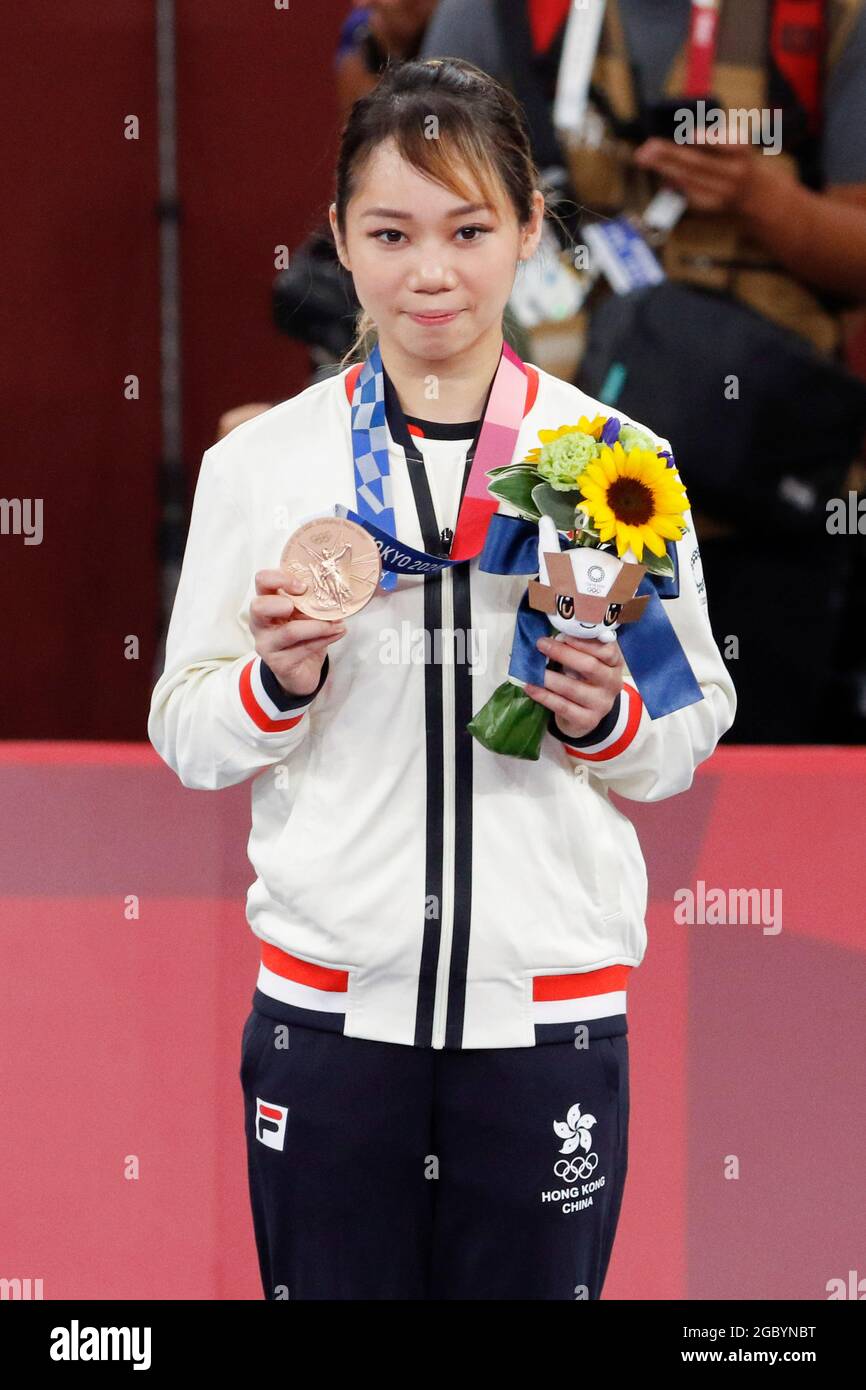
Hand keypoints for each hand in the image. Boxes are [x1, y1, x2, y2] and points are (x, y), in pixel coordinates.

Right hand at [250, 570, 346, 698]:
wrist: (302, 671)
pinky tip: (338, 632)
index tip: (303, 586)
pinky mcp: (279, 663)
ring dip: (319, 625)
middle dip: (282, 602)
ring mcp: (267, 644)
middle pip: (258, 606)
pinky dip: (324, 639)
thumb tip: (334, 588)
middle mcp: (260, 623)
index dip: (280, 578)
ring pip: (289, 631)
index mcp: (266, 602)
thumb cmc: (302, 636)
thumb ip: (311, 600)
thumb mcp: (305, 613)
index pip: (262, 581)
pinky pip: (303, 649)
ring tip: (337, 623)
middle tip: (307, 606)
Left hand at [524, 633, 624, 739]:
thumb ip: (577, 648)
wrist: (584, 715)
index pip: (607, 650)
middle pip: (590, 666)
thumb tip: (553, 637)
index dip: (585, 642)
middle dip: (562, 653)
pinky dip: (543, 695)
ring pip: (572, 688)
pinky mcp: (588, 720)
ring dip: (549, 676)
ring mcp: (602, 704)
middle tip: (541, 644)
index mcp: (615, 664)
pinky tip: (530, 687)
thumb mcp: (586, 661)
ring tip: (531, 668)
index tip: (563, 634)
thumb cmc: (583, 680)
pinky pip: (562, 706)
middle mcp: (613, 683)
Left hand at [632, 132, 771, 214]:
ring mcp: (723, 192)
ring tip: (645, 158)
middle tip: (647, 147)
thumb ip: (715, 138)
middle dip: (669, 154)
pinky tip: (659, 174)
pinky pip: (688, 193)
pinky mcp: (713, 207)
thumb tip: (685, 138)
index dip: (707, 139)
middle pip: (698, 162)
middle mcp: (734, 173)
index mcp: (741, 150)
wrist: (755, 195)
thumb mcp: (736, 143)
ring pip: (689, 179)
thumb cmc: (738, 161)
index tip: (689, 135)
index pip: (725, 143)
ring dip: (664, 168)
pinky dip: (672, 182)